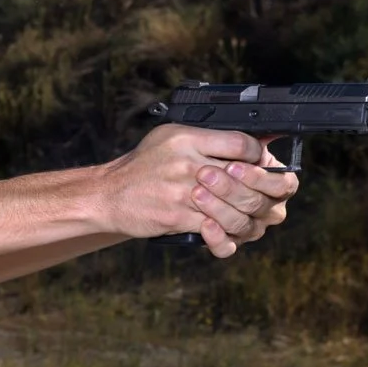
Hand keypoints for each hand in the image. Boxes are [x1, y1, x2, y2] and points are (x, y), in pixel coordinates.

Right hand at [109, 124, 299, 256]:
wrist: (107, 195)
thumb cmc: (142, 166)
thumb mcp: (172, 137)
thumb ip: (209, 138)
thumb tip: (252, 143)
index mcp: (187, 139)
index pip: (242, 143)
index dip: (258, 154)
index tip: (258, 162)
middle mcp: (186, 164)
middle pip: (244, 177)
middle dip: (258, 187)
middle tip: (260, 191)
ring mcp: (183, 193)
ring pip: (234, 206)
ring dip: (244, 211)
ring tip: (243, 210)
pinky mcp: (177, 217)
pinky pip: (215, 227)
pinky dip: (224, 229)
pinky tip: (224, 224)